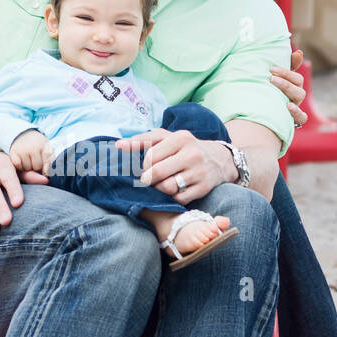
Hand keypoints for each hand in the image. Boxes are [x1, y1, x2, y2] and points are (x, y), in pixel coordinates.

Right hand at [9, 128, 51, 175]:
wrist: (24, 134)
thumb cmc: (38, 145)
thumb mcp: (47, 149)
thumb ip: (50, 160)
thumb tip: (47, 174)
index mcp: (43, 145)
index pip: (46, 162)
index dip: (46, 170)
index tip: (45, 174)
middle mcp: (32, 147)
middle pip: (36, 167)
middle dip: (36, 167)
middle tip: (35, 161)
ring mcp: (22, 149)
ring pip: (26, 168)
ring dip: (28, 167)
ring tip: (28, 160)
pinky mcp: (13, 152)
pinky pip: (17, 165)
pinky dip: (19, 166)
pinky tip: (22, 161)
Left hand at [117, 127, 231, 206]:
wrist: (218, 160)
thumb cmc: (184, 148)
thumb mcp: (166, 137)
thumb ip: (142, 140)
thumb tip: (118, 146)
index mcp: (180, 138)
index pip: (150, 157)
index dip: (143, 166)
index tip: (144, 168)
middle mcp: (192, 154)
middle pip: (157, 174)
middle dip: (148, 180)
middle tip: (147, 180)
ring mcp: (199, 172)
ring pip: (167, 188)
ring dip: (159, 189)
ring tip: (160, 184)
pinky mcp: (203, 188)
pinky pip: (179, 199)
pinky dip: (172, 197)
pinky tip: (173, 190)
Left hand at [270, 47, 306, 126]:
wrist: (263, 121)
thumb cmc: (269, 96)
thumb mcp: (273, 81)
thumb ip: (283, 67)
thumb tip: (299, 52)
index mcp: (292, 84)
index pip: (294, 74)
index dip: (287, 69)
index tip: (272, 68)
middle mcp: (296, 94)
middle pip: (298, 82)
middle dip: (285, 76)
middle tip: (270, 75)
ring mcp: (296, 106)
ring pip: (300, 95)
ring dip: (288, 88)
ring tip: (274, 84)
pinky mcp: (295, 120)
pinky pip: (302, 117)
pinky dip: (297, 112)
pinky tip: (288, 106)